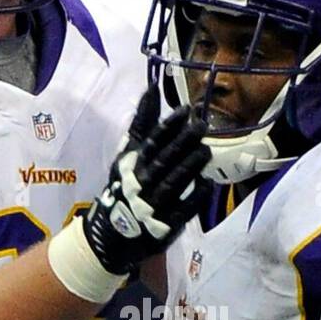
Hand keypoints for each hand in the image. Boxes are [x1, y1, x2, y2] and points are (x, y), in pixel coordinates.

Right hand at [82, 87, 207, 274]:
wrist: (113, 233)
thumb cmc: (127, 185)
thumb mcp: (130, 154)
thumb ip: (143, 122)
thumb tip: (152, 87)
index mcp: (133, 164)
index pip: (151, 142)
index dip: (168, 126)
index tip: (185, 110)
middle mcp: (141, 183)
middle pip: (163, 160)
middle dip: (183, 143)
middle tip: (202, 126)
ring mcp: (153, 205)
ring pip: (172, 183)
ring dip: (189, 166)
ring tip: (206, 151)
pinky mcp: (164, 225)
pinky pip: (182, 210)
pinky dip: (195, 197)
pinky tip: (207, 183)